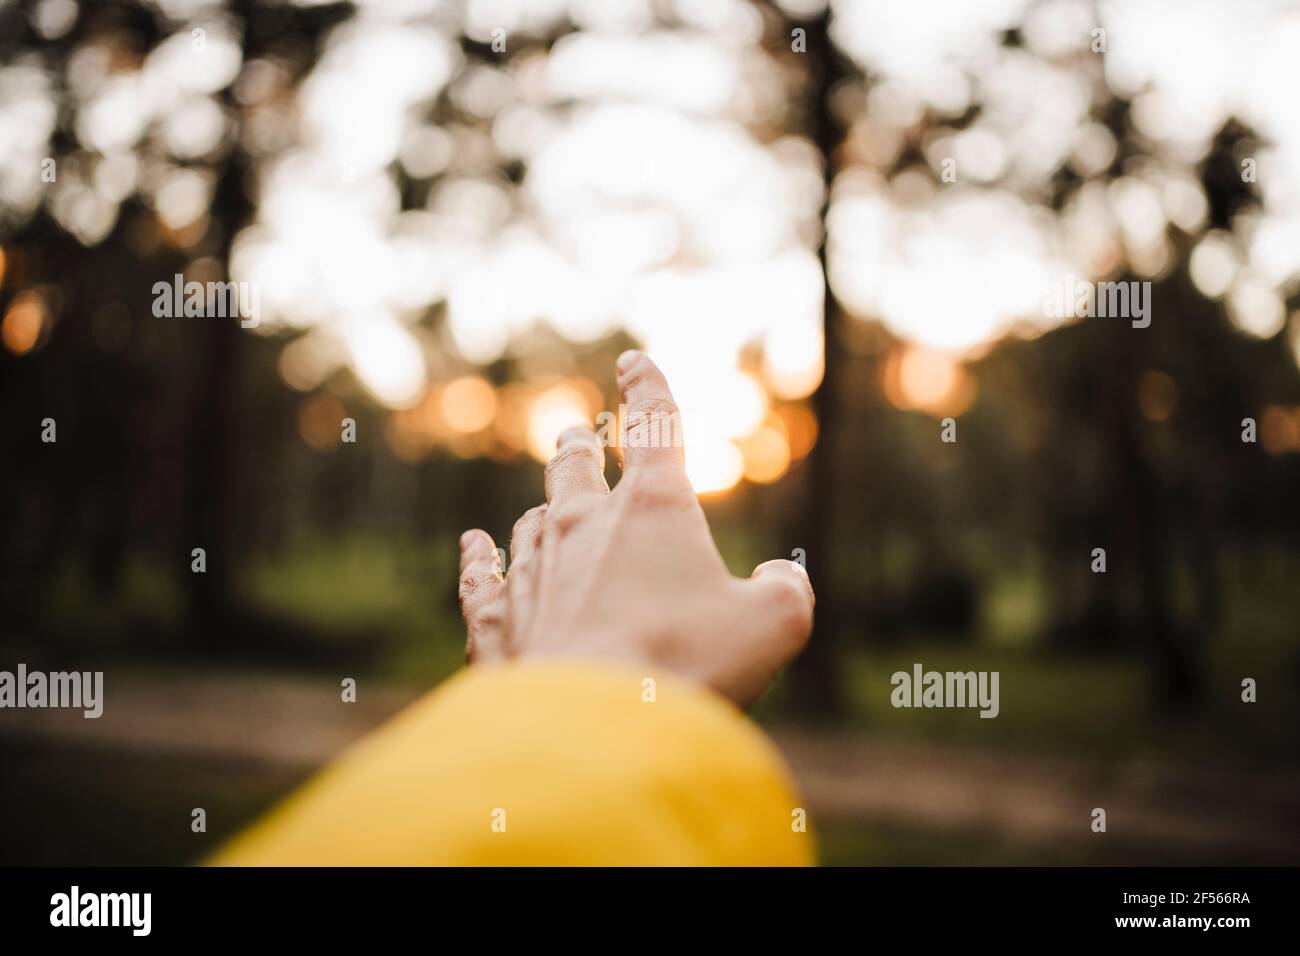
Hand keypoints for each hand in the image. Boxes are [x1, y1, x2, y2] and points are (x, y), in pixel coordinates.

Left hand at [456, 350, 814, 706]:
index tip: (634, 363)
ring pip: (533, 520)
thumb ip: (787, 590)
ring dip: (544, 505)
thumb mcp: (776, 625)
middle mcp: (584, 527)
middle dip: (583, 446)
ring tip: (546, 503)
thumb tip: (782, 576)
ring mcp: (533, 573)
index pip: (654, 427)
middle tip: (580, 433)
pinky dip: (481, 558)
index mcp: (653, 509)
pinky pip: (482, 578)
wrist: (595, 733)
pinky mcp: (497, 624)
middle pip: (576, 467)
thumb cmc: (690, 667)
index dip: (649, 390)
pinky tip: (477, 545)